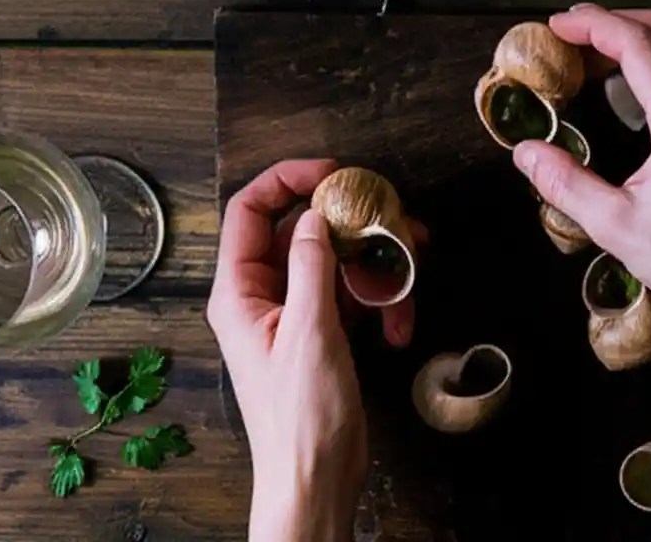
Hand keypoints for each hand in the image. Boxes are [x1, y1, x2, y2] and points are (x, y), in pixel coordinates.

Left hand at [207, 160, 417, 541]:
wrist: (317, 477)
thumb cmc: (300, 418)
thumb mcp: (309, 333)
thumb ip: (311, 267)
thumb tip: (314, 215)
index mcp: (240, 293)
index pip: (249, 211)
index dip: (286, 181)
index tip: (334, 173)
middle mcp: (263, 297)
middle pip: (301, 233)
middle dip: (350, 225)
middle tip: (393, 220)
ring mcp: (296, 314)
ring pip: (335, 263)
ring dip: (375, 266)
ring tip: (411, 273)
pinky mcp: (324, 333)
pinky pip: (351, 296)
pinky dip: (379, 300)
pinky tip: (399, 322)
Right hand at [513, 6, 650, 334]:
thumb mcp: (616, 227)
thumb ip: (566, 184)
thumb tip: (526, 153)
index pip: (638, 45)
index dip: (593, 24)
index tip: (556, 25)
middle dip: (613, 21)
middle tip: (569, 33)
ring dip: (638, 39)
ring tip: (594, 56)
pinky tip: (632, 88)